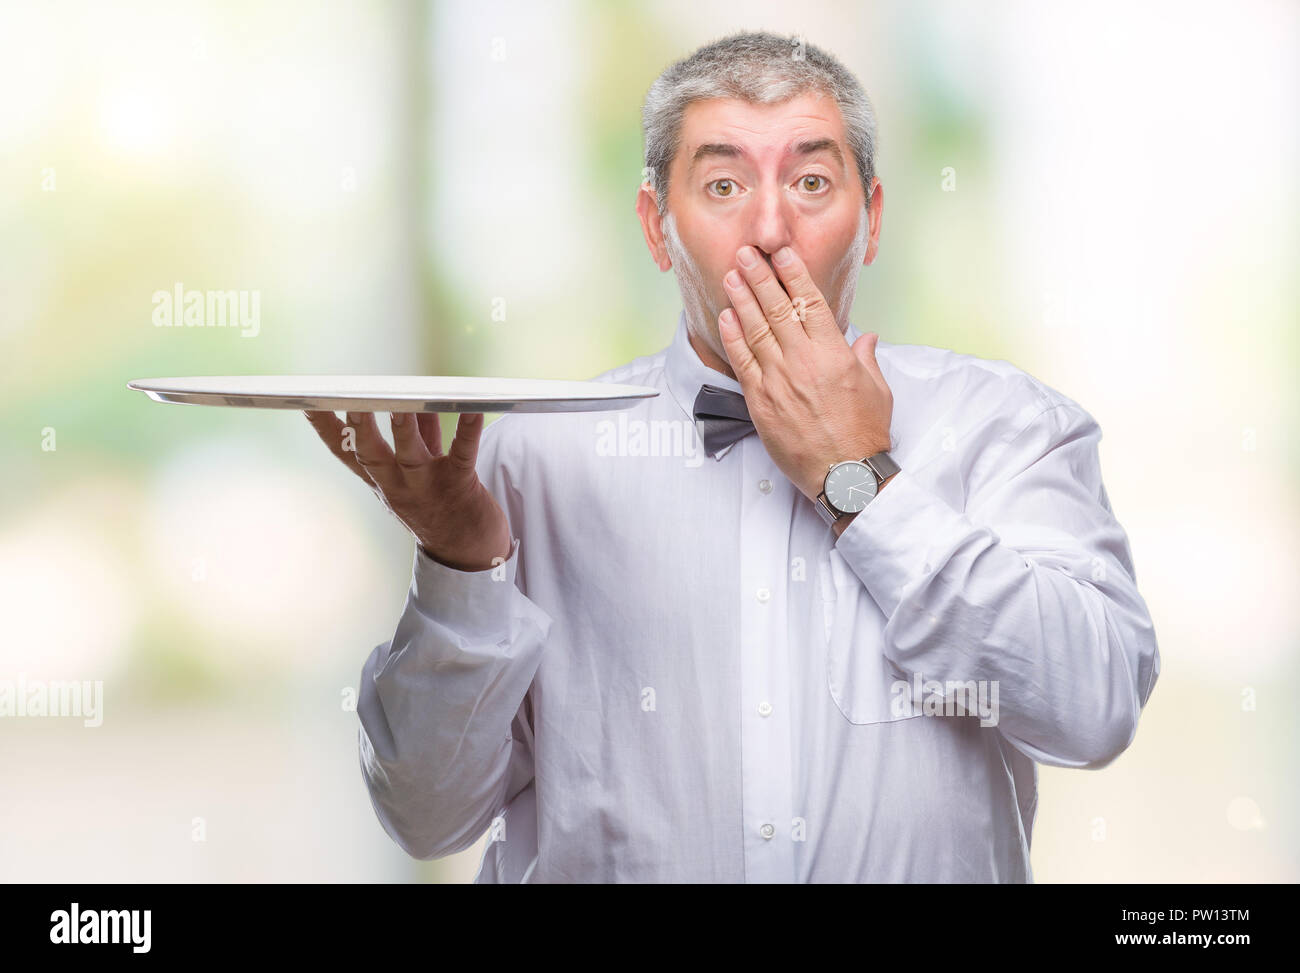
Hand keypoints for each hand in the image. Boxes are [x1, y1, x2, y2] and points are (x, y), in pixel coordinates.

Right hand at [304, 410, 510, 571]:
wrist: (468, 552)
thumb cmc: (440, 503)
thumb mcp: (417, 469)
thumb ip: (414, 433)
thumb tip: (408, 398)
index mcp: (382, 479)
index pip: (346, 453)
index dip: (326, 430)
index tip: (307, 404)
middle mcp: (399, 485)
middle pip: (371, 456)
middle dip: (359, 430)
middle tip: (351, 403)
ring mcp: (428, 486)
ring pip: (410, 455)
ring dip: (405, 430)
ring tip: (402, 405)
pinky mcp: (461, 485)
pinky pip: (463, 453)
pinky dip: (467, 431)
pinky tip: (472, 412)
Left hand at [717, 244, 892, 500]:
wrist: (844, 474)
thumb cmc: (864, 434)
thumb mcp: (877, 390)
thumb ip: (866, 359)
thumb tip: (866, 339)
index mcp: (834, 353)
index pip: (809, 303)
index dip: (793, 275)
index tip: (781, 253)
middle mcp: (803, 361)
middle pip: (776, 309)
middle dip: (760, 277)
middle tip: (746, 254)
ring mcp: (779, 381)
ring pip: (756, 330)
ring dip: (741, 299)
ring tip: (731, 275)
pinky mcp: (761, 402)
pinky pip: (743, 362)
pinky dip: (733, 337)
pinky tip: (726, 317)